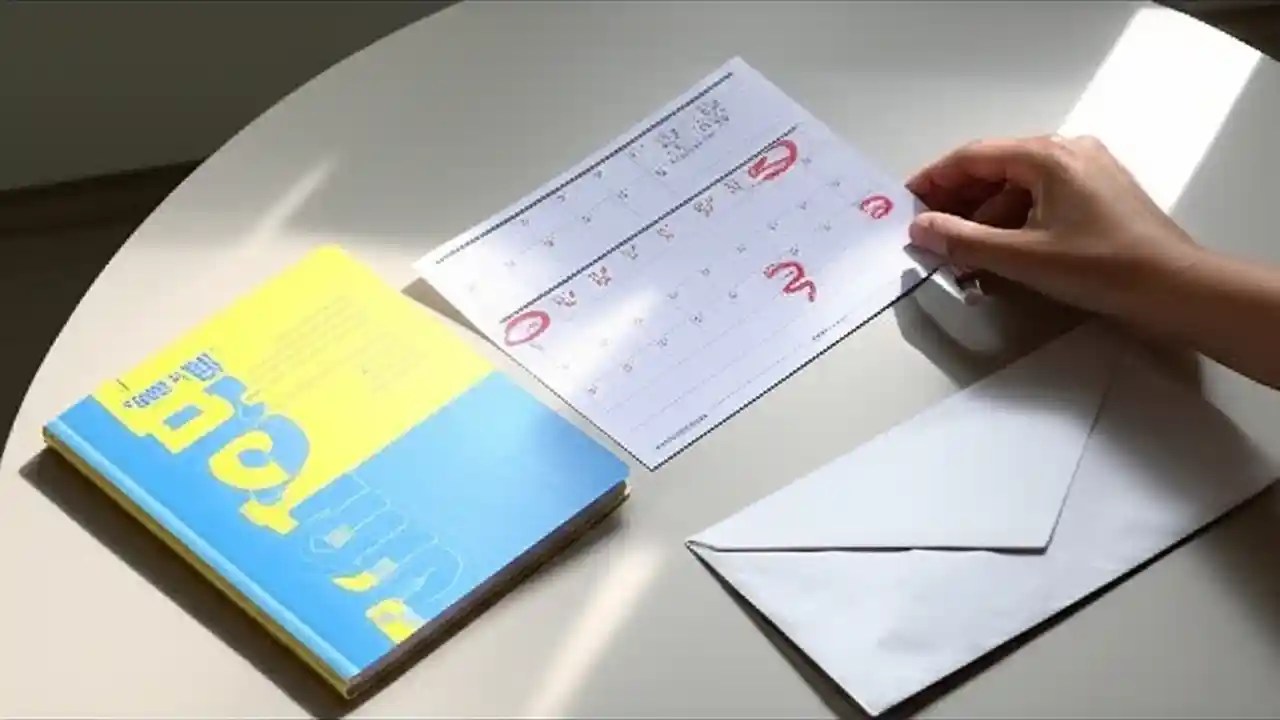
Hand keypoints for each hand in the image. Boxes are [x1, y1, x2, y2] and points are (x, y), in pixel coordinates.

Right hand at [905, 135, 1203, 329]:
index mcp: (1047, 155)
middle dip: (958, 202)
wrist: (1174, 287)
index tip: (905, 203)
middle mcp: (1067, 151)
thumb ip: (962, 241)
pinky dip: (1014, 222)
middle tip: (927, 233)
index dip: (934, 179)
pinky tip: (999, 254)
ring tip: (961, 254)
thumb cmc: (1098, 267)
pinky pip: (1041, 199)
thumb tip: (918, 229)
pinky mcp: (1098, 194)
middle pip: (995, 168)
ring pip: (1017, 187)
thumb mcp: (1021, 257)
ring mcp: (1087, 171)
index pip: (974, 156)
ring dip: (985, 218)